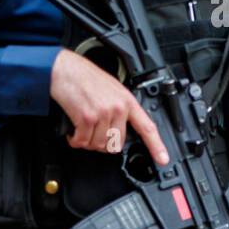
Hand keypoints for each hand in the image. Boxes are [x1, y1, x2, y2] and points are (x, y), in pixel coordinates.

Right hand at [49, 49, 168, 163]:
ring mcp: (103, 113)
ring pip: (98, 144)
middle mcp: (117, 108)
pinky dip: (75, 140)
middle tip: (94, 133)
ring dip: (87, 141)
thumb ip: (120, 107)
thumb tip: (121, 127)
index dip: (156, 146)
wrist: (65, 70)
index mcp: (127, 101)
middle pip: (116, 144)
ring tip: (82, 129)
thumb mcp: (112, 88)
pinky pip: (82, 141)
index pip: (147, 127)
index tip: (163, 159)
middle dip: (103, 143)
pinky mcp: (86, 118)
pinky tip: (73, 131)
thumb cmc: (85, 77)